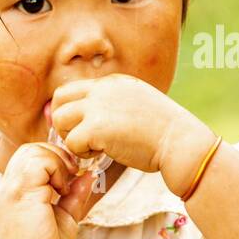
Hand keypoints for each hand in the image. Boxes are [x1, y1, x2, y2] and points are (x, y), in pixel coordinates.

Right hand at [0, 140, 97, 238]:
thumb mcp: (64, 217)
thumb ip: (74, 195)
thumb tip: (88, 175)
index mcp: (19, 190)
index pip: (31, 155)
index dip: (54, 160)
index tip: (68, 180)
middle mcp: (12, 185)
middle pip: (31, 147)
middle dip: (56, 156)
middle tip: (69, 179)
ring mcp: (13, 187)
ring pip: (33, 149)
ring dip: (55, 162)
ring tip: (63, 186)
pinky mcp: (20, 192)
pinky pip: (38, 162)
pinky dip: (55, 169)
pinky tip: (61, 190)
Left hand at [49, 74, 215, 190]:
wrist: (181, 142)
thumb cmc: (162, 132)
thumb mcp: (136, 105)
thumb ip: (110, 105)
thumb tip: (83, 119)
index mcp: (111, 83)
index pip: (70, 90)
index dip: (68, 111)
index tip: (78, 128)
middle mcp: (102, 89)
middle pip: (58, 101)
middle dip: (63, 123)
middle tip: (80, 140)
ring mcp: (98, 106)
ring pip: (60, 121)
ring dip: (72, 138)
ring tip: (94, 147)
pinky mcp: (97, 127)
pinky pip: (71, 142)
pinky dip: (81, 153)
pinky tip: (101, 154)